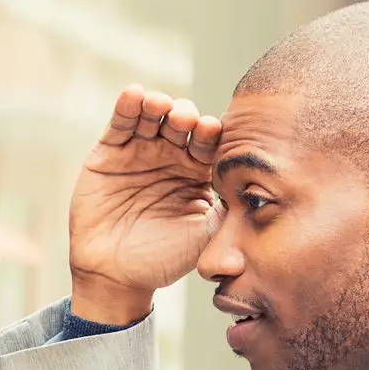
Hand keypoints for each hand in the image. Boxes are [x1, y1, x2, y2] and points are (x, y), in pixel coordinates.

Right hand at [67, 86, 222, 323]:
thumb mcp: (206, 234)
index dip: (211, 134)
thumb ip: (228, 206)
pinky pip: (120, 123)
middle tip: (186, 121)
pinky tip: (134, 94)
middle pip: (181, 124)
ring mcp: (139, 152)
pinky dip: (126, 105)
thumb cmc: (165, 259)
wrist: (117, 275)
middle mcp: (170, 157)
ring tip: (160, 105)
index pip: (208, 143)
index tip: (213, 131)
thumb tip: (259, 185)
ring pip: (151, 116)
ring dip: (158, 105)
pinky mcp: (109, 153)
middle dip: (185, 116)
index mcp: (197, 172)